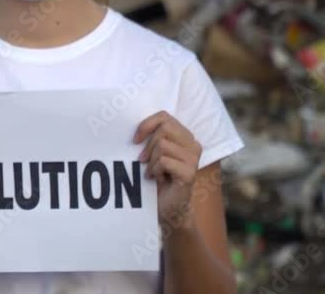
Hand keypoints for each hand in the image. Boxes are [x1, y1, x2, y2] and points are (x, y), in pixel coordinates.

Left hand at [135, 111, 201, 226]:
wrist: (166, 208)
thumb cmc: (156, 179)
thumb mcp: (152, 153)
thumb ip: (150, 137)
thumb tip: (131, 124)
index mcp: (185, 137)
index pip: (164, 116)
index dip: (146, 125)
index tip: (135, 140)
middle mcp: (193, 145)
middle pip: (164, 128)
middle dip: (148, 145)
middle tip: (143, 161)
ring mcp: (194, 159)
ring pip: (162, 145)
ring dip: (151, 161)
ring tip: (153, 172)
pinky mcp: (190, 173)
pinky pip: (164, 161)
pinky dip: (154, 170)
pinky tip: (156, 179)